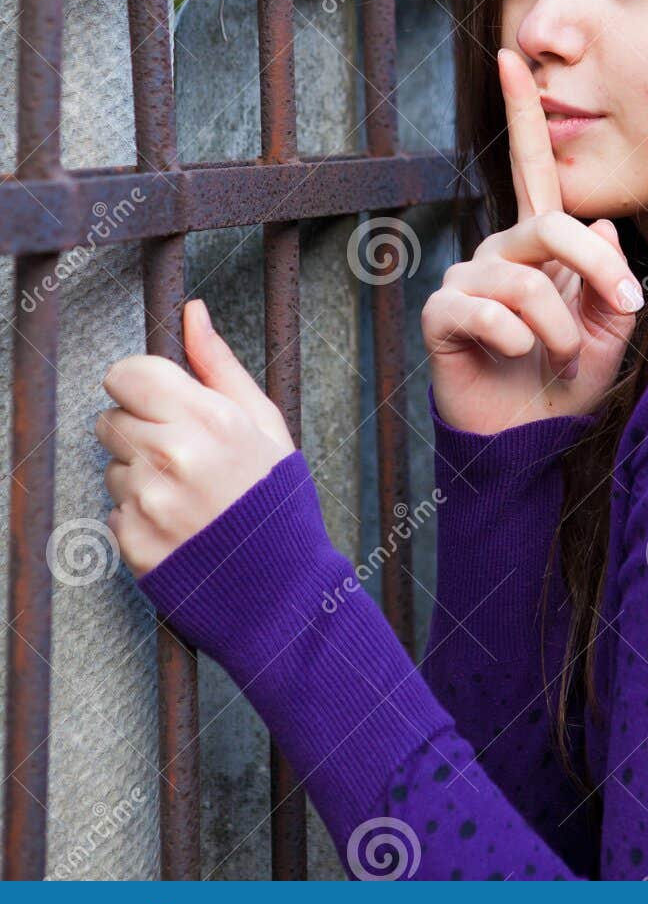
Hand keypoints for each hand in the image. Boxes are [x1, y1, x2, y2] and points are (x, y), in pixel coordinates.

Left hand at [95, 300, 296, 578]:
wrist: (280, 591)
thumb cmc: (277, 502)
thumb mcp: (263, 423)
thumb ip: (219, 364)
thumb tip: (193, 313)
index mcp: (208, 419)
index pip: (127, 373)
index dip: (140, 382)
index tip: (159, 396)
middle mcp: (171, 457)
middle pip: (111, 417)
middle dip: (140, 427)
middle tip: (181, 450)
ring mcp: (147, 502)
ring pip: (111, 464)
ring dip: (139, 472)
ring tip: (186, 492)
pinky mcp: (131, 541)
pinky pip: (114, 508)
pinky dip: (139, 513)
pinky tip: (179, 522)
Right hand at [421, 47, 644, 433]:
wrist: (531, 440)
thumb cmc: (568, 383)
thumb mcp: (610, 330)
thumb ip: (610, 280)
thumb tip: (601, 225)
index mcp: (541, 244)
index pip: (532, 168)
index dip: (521, 111)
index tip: (513, 56)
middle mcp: (501, 250)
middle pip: (550, 226)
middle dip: (595, 268)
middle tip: (625, 307)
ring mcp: (467, 279)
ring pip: (525, 281)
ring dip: (558, 328)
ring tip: (557, 356)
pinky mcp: (443, 314)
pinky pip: (486, 312)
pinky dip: (516, 340)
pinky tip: (513, 357)